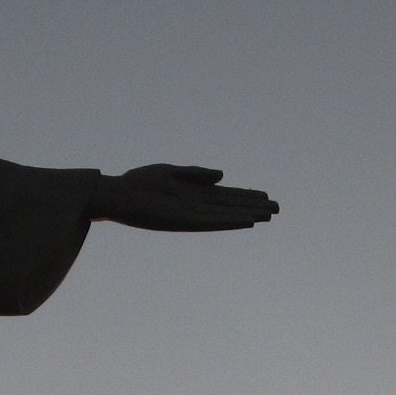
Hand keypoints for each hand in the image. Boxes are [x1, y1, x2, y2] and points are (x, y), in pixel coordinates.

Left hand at [89, 164, 277, 230]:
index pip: (226, 195)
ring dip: (247, 215)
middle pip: (231, 206)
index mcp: (194, 192)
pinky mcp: (183, 221)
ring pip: (226, 215)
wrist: (117, 195)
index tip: (266, 195)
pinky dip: (229, 221)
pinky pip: (211, 222)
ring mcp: (191, 214)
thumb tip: (223, 175)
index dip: (246, 195)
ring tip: (269, 215)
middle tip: (277, 208)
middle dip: (253, 206)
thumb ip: (197, 174)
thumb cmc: (139, 183)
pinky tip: (246, 221)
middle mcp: (196, 205)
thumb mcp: (171, 172)